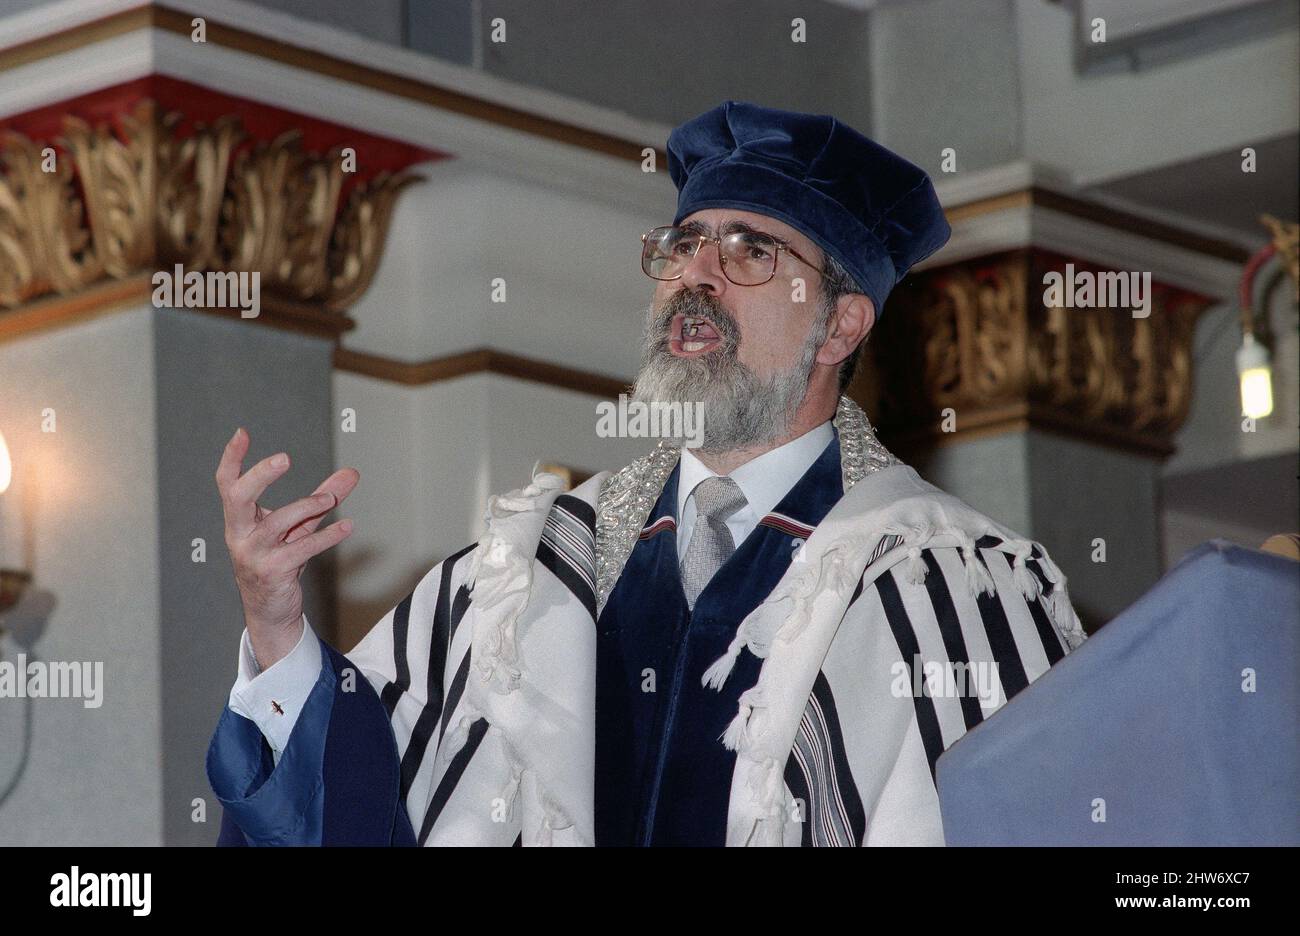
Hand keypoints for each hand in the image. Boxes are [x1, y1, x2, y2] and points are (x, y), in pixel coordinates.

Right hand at [215, 427, 358, 669]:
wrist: (270, 609)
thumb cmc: (280, 559)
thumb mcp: (300, 525)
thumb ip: (322, 497)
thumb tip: (353, 472)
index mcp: (238, 519)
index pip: (227, 483)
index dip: (232, 457)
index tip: (242, 432)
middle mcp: (240, 534)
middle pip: (240, 497)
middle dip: (261, 475)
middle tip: (285, 458)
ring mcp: (254, 554)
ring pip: (277, 522)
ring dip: (306, 506)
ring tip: (330, 498)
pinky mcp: (273, 572)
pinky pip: (301, 549)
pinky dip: (326, 536)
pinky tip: (346, 527)